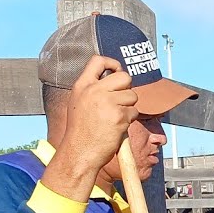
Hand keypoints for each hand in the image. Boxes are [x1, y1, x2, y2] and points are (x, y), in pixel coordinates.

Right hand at [54, 56, 138, 179]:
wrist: (79, 152)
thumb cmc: (81, 131)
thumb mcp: (79, 103)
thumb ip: (94, 90)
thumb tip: (115, 81)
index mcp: (82, 86)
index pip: (98, 60)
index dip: (113, 63)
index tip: (117, 71)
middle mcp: (94, 91)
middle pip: (124, 77)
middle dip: (127, 88)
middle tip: (121, 101)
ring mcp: (107, 103)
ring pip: (132, 96)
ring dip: (129, 107)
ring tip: (115, 118)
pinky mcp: (119, 116)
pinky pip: (134, 112)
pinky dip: (129, 120)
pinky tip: (116, 127)